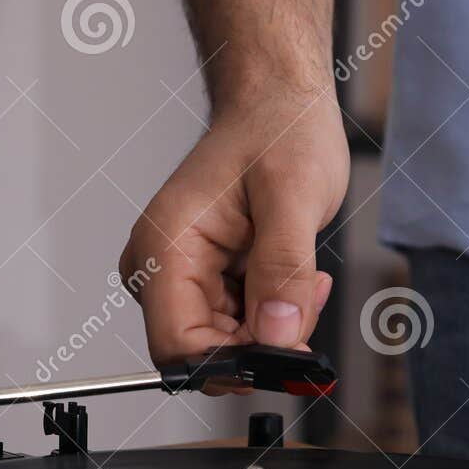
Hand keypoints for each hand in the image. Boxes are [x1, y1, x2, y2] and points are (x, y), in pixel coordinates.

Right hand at [119, 91, 348, 385]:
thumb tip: (278, 336)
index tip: (286, 352)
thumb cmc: (279, 131)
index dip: (234, 363)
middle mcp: (162, 269)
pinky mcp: (208, 283)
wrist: (280, 104)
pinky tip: (295, 271)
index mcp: (163, 248)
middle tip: (306, 293)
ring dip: (277, 323)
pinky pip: (244, 326)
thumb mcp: (293, 198)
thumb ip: (283, 271)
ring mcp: (183, 279)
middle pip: (208, 352)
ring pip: (232, 345)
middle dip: (265, 340)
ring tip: (304, 272)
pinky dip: (277, 311)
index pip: (179, 347)